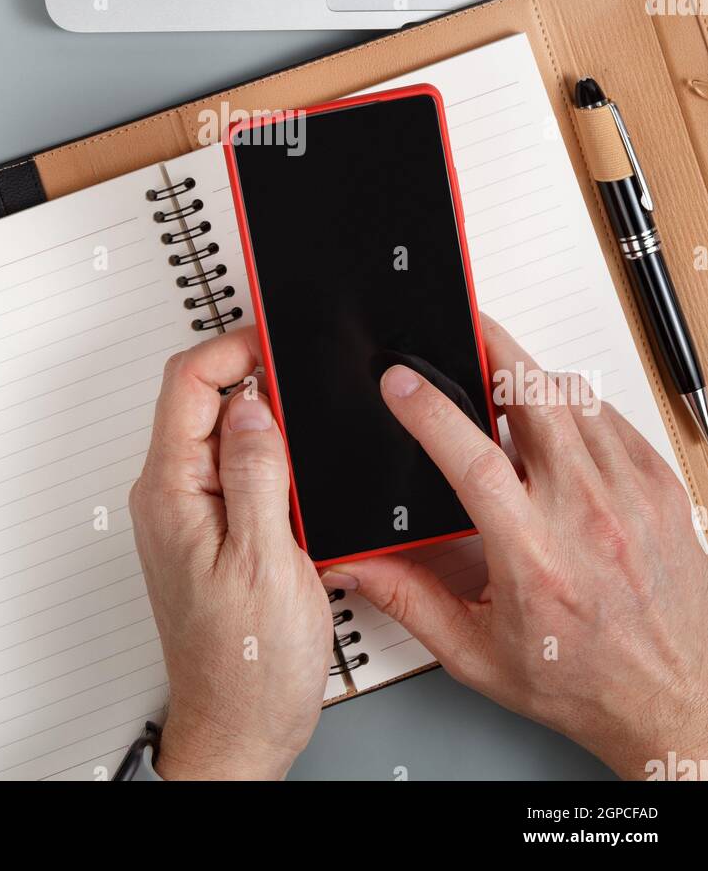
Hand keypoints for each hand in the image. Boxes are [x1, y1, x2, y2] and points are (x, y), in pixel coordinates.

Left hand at [129, 328, 333, 780]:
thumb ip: (257, 473)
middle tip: (305, 384)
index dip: (234, 350)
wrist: (240, 729)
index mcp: (173, 493)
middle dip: (254, 379)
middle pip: (202, 400)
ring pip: (222, 433)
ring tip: (309, 434)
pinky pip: (234, 469)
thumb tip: (255, 405)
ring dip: (265, 422)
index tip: (277, 343)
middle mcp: (170, 497)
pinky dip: (269, 458)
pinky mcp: (212, 531)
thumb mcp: (266, 561)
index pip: (187, 383)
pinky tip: (300, 477)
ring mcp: (188, 513)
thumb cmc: (249, 667)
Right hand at [323, 315, 707, 778]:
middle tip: (460, 327)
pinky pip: (610, 415)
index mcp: (535, 558)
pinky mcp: (660, 485)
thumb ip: (408, 599)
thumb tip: (355, 564)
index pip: (472, 458)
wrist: (676, 702)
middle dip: (489, 347)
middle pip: (531, 396)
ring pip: (572, 396)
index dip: (429, 409)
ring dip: (529, 377)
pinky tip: (555, 424)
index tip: (399, 381)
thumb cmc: (587, 682)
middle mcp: (588, 516)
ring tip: (501, 377)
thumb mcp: (479, 655)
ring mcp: (631, 494)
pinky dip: (575, 405)